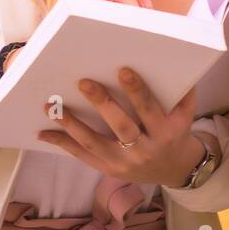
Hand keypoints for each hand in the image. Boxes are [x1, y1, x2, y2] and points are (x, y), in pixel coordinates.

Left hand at [37, 66, 204, 187]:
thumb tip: (174, 59)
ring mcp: (124, 162)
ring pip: (95, 142)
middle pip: (121, 126)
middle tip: (83, 82)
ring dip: (71, 124)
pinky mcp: (109, 169)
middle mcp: (145, 149)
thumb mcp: (184, 113)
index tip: (122, 70)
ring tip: (51, 106)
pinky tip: (44, 132)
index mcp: (166, 132)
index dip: (137, 90)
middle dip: (102, 103)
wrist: (174, 169)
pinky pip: (83, 155)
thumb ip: (182, 91)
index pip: (149, 109)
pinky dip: (62, 144)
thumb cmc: (176, 131)